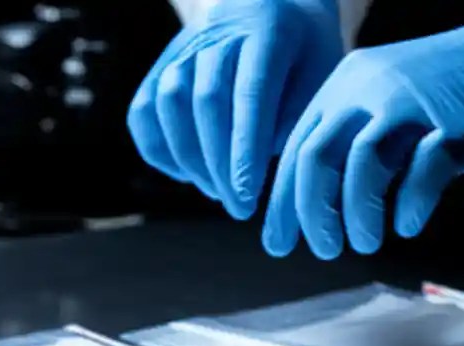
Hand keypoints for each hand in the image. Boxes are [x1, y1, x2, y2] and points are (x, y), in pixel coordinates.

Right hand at [126, 0, 344, 218]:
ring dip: (190, 158)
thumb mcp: (320, 75)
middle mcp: (218, 30)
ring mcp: (182, 46)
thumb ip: (296, 118)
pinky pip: (143, 112)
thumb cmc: (303, 53)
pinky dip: (159, 149)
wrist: (271, 7)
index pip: (250, 93)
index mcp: (268, 28)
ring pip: (170, 104)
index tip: (247, 195)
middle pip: (207, 102)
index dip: (245, 149)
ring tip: (216, 190)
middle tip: (237, 207)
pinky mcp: (158, 65)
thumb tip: (260, 171)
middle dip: (220, 164)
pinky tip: (187, 172)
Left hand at [263, 10, 463, 259]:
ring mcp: (414, 103)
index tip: (277, 242)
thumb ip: (350, 140)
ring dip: (356, 215)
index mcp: (345, 85)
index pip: (297, 148)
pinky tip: (409, 226)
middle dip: (310, 213)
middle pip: (317, 158)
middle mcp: (370, 88)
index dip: (283, 201)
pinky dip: (410, 205)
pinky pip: (424, 171)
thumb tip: (311, 203)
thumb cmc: (454, 94)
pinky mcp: (457, 124)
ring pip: (362, 165)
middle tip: (321, 250)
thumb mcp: (387, 102)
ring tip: (362, 245)